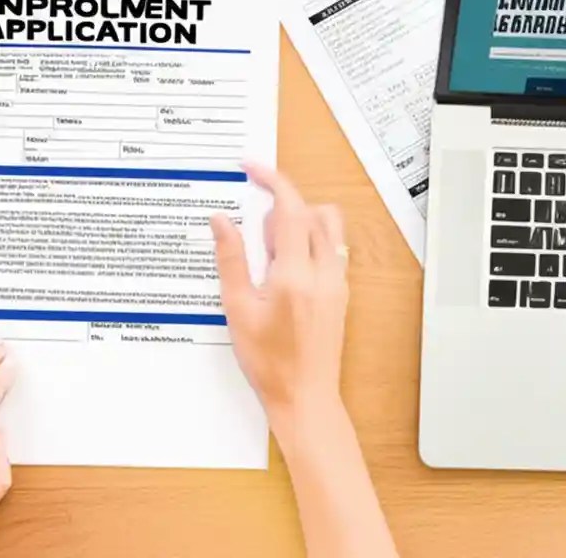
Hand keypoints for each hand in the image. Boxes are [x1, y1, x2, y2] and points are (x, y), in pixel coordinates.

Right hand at [210, 163, 348, 420]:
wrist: (305, 397)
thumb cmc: (269, 363)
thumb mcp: (237, 310)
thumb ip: (230, 260)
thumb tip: (222, 220)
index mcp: (296, 275)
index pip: (291, 209)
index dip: (272, 180)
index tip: (252, 168)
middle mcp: (325, 273)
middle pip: (314, 212)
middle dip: (283, 204)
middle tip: (254, 227)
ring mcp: (339, 282)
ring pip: (328, 228)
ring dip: (300, 221)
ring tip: (269, 251)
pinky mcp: (342, 292)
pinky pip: (331, 249)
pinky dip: (310, 242)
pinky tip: (284, 268)